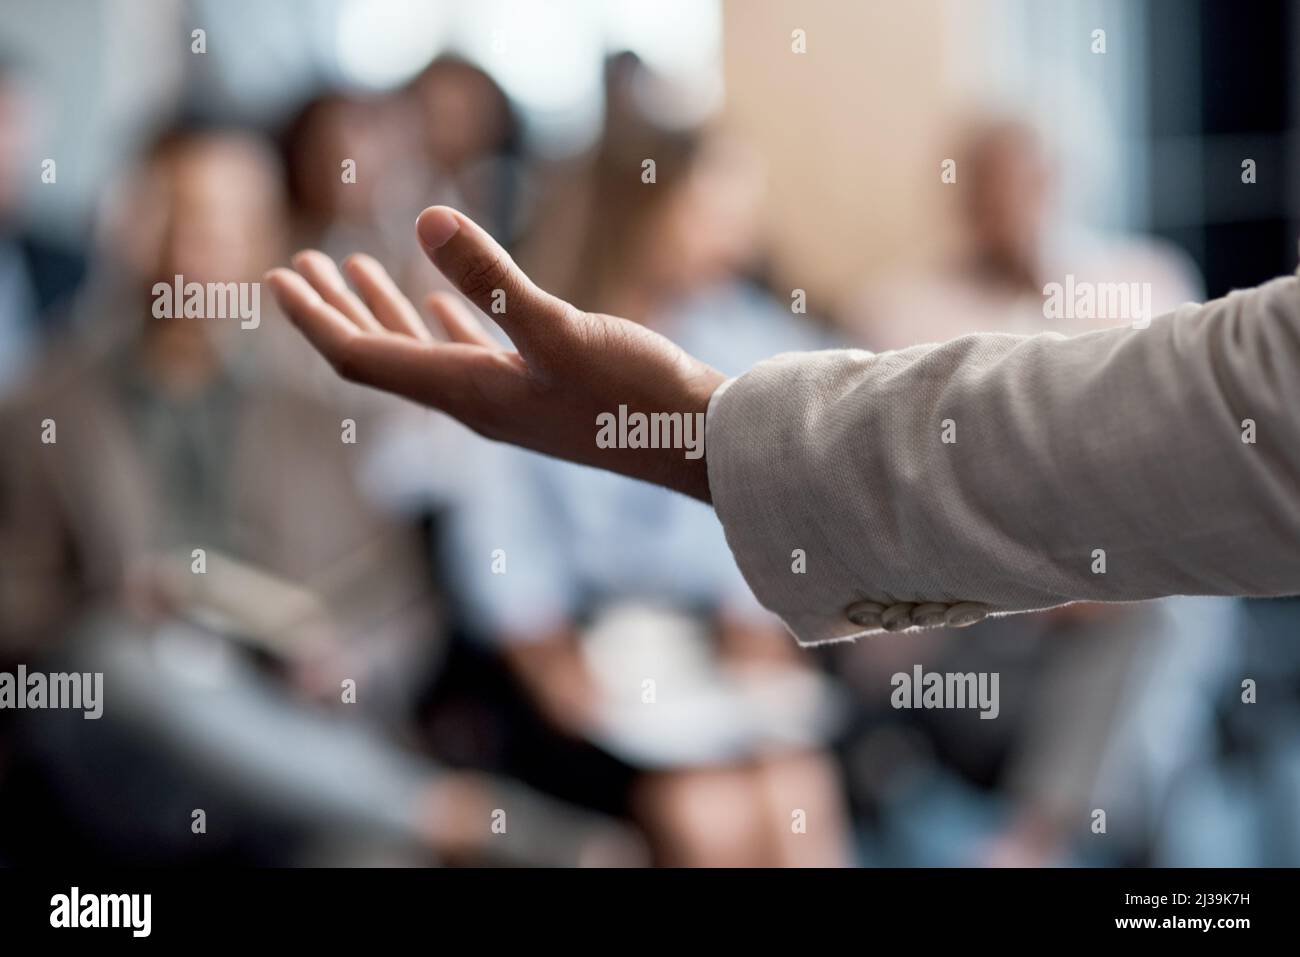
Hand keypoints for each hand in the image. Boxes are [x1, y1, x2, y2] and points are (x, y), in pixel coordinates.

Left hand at [265, 207, 725, 500]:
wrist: (695, 444)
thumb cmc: (633, 397)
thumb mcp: (560, 331)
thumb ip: (491, 279)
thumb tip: (421, 220)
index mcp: (466, 393)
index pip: (363, 358)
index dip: (315, 319)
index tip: (276, 276)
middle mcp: (475, 402)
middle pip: (382, 356)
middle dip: (336, 309)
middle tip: (299, 265)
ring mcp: (507, 400)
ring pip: (424, 352)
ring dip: (385, 310)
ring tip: (355, 268)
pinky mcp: (540, 392)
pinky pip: (472, 356)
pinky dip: (445, 325)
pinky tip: (440, 308)